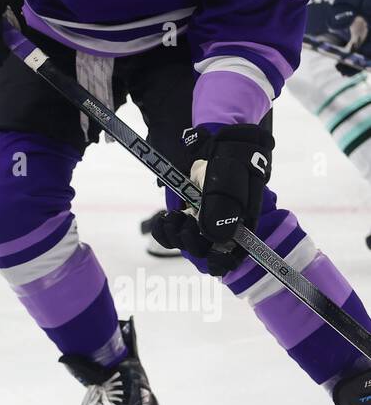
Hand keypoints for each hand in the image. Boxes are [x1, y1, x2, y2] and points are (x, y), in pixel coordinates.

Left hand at [149, 123, 272, 274]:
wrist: (220, 143)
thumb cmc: (233, 161)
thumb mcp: (230, 181)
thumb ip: (224, 207)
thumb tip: (216, 237)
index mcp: (241, 224)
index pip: (233, 255)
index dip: (222, 262)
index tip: (212, 257)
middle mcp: (222, 227)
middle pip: (205, 252)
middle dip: (192, 242)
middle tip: (187, 223)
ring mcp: (203, 223)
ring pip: (187, 244)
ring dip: (176, 236)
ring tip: (173, 218)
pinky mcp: (187, 217)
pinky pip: (172, 235)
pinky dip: (164, 231)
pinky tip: (164, 220)